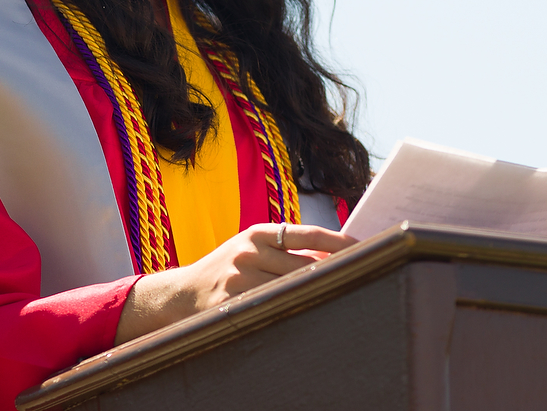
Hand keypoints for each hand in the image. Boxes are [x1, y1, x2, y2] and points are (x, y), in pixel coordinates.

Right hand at [113, 224, 354, 343]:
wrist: (180, 293)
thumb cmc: (227, 269)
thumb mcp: (251, 249)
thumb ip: (286, 249)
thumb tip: (334, 253)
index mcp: (258, 232)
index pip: (309, 233)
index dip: (340, 242)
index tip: (366, 247)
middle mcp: (249, 251)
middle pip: (305, 265)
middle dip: (332, 273)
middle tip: (364, 277)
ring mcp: (239, 278)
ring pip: (291, 288)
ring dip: (315, 294)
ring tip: (342, 299)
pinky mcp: (231, 303)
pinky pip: (271, 308)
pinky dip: (290, 311)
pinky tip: (306, 315)